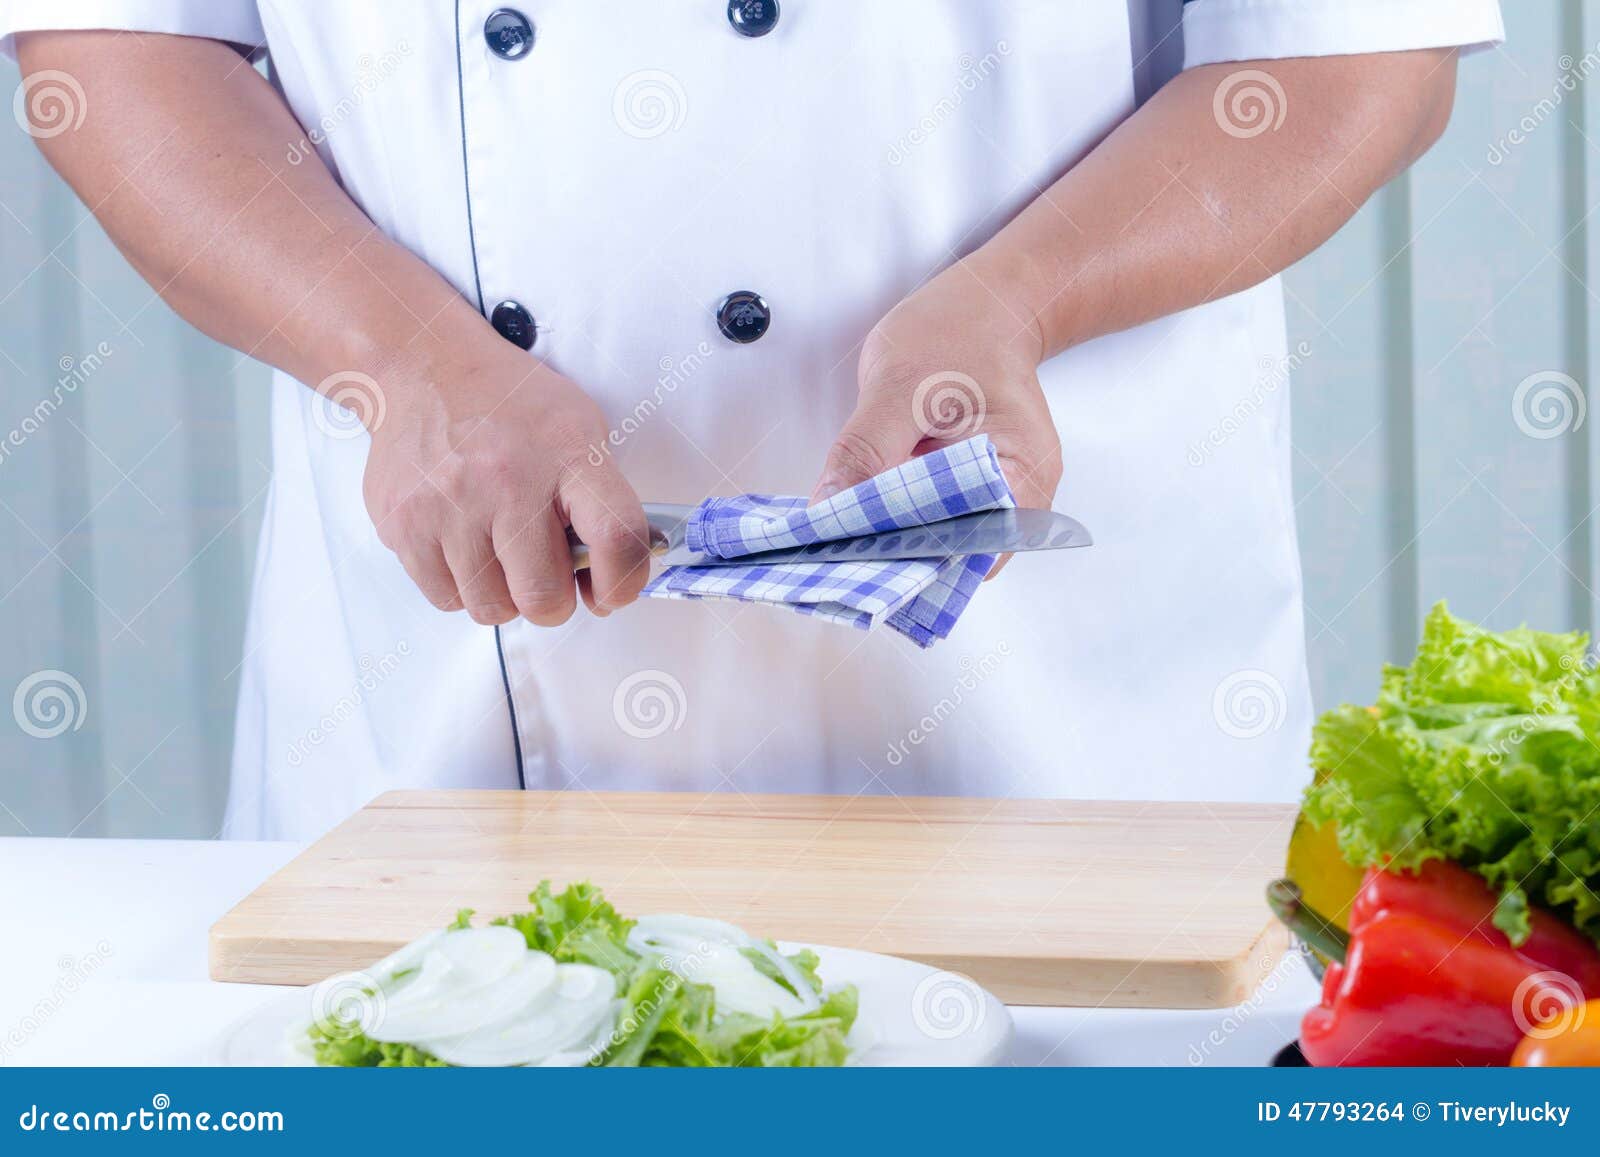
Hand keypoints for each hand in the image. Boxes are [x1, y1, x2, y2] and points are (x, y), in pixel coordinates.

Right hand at [361, 332, 651, 625]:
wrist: (427, 369)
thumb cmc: (511, 404)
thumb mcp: (581, 428)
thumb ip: (604, 500)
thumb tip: (613, 575)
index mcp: (568, 455)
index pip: (616, 537)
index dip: (623, 582)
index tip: (611, 590)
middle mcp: (507, 481)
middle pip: (543, 597)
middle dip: (553, 599)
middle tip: (546, 571)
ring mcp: (449, 505)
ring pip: (491, 609)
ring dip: (504, 594)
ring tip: (501, 551)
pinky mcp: (403, 524)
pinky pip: (445, 598)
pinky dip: (461, 587)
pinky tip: (465, 546)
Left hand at [813, 256, 1062, 572]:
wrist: (984, 306)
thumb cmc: (960, 333)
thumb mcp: (899, 385)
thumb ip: (864, 450)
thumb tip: (827, 508)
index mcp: (1022, 476)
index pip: (965, 549)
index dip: (908, 559)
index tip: (854, 560)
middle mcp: (1018, 500)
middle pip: (950, 554)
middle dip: (892, 556)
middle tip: (831, 555)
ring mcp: (993, 498)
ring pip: (936, 541)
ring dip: (890, 540)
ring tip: (837, 539)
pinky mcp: (965, 491)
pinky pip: (929, 519)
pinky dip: (894, 519)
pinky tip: (857, 515)